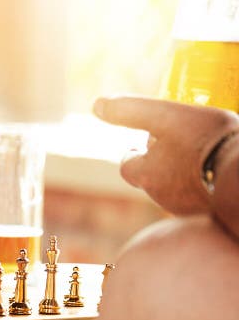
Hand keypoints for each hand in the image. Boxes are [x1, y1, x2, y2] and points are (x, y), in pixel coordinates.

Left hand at [94, 96, 238, 214]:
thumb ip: (131, 110)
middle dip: (162, 163)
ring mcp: (190, 209)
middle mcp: (164, 199)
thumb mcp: (166, 116)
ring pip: (179, 190)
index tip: (144, 145)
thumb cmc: (207, 142)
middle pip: (154, 179)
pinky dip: (206, 185)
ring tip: (206, 156)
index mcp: (148, 176)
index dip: (134, 154)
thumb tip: (97, 105)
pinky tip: (221, 172)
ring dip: (186, 174)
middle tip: (181, 146)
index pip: (128, 167)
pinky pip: (203, 198)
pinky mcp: (212, 214)